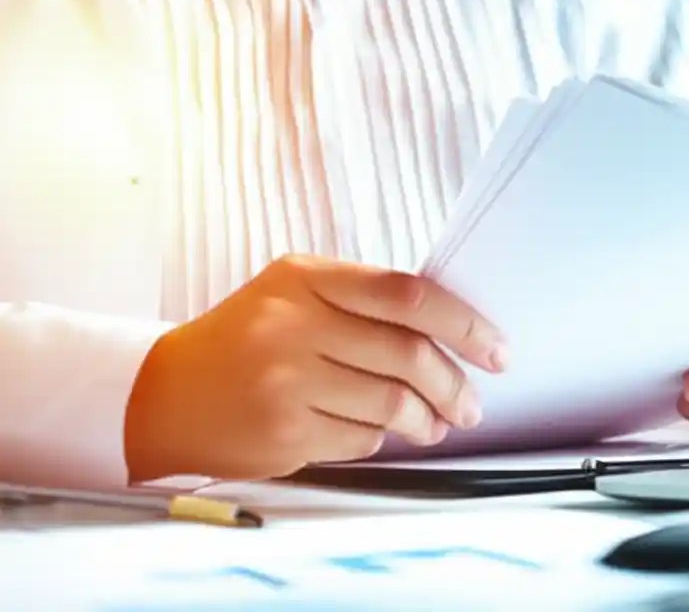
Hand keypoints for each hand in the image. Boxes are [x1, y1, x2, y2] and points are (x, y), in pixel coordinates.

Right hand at [124, 254, 505, 481]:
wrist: (166, 394)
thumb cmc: (246, 341)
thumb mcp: (296, 295)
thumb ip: (366, 304)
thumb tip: (456, 336)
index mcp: (305, 277)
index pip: (407, 295)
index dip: (464, 324)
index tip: (495, 349)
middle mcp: (293, 322)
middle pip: (408, 354)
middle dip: (453, 384)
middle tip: (470, 403)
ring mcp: (286, 378)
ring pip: (392, 403)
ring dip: (426, 418)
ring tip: (434, 422)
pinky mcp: (283, 430)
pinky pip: (362, 437)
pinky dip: (380, 438)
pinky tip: (376, 432)